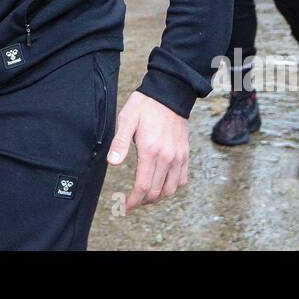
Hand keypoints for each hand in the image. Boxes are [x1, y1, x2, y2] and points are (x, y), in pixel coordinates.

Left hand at [106, 90, 189, 210]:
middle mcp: (167, 157)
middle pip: (156, 192)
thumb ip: (120, 143)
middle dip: (142, 201)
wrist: (169, 93)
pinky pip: (181, 179)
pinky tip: (161, 185)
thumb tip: (112, 163)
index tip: (125, 206)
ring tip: (145, 196)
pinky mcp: (185, 154)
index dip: (133, 201)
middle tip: (131, 202)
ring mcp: (178, 156)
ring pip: (170, 189)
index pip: (143, 186)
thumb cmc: (145, 106)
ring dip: (157, 197)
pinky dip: (172, 188)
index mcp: (150, 150)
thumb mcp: (127, 119)